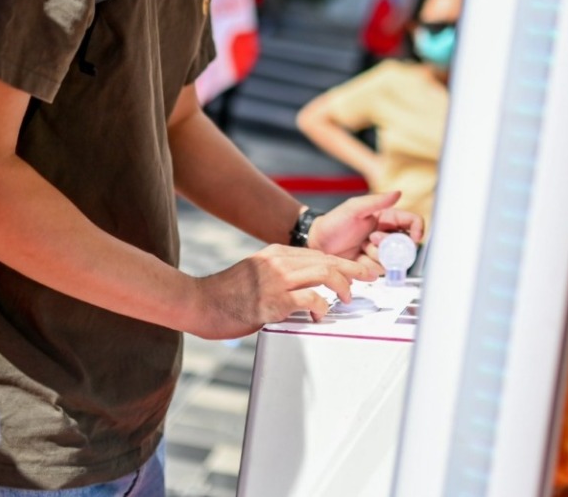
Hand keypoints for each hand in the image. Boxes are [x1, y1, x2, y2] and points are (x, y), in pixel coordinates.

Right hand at [184, 244, 378, 339]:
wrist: (199, 302)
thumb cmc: (227, 294)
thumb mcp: (256, 274)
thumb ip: (280, 276)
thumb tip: (305, 288)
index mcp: (276, 254)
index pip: (320, 254)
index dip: (345, 263)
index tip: (361, 271)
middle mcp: (279, 262)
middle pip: (328, 260)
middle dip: (353, 271)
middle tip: (368, 281)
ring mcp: (275, 280)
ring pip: (324, 274)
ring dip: (342, 287)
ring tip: (346, 300)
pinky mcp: (271, 301)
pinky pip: (308, 299)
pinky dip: (321, 306)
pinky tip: (321, 314)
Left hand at [309, 192, 424, 262]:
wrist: (315, 243)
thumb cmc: (333, 223)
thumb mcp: (354, 208)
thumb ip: (376, 201)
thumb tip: (398, 193)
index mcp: (386, 219)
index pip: (412, 222)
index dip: (418, 229)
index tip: (415, 237)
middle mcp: (385, 236)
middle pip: (405, 245)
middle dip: (390, 245)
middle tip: (372, 240)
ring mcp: (378, 252)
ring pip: (392, 260)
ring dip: (377, 256)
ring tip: (360, 248)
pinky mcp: (369, 267)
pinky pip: (378, 271)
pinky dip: (368, 266)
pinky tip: (356, 259)